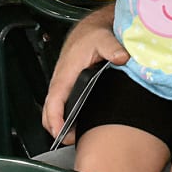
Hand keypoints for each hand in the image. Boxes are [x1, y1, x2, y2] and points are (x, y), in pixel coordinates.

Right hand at [41, 7, 127, 140]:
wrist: (90, 30)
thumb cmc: (92, 35)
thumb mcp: (104, 39)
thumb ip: (113, 48)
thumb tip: (122, 58)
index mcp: (65, 75)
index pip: (54, 103)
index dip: (56, 122)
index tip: (62, 135)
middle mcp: (61, 82)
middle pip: (49, 113)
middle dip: (57, 130)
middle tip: (74, 141)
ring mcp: (63, 85)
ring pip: (55, 110)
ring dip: (62, 124)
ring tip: (78, 136)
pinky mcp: (68, 87)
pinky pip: (62, 106)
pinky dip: (66, 117)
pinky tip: (81, 122)